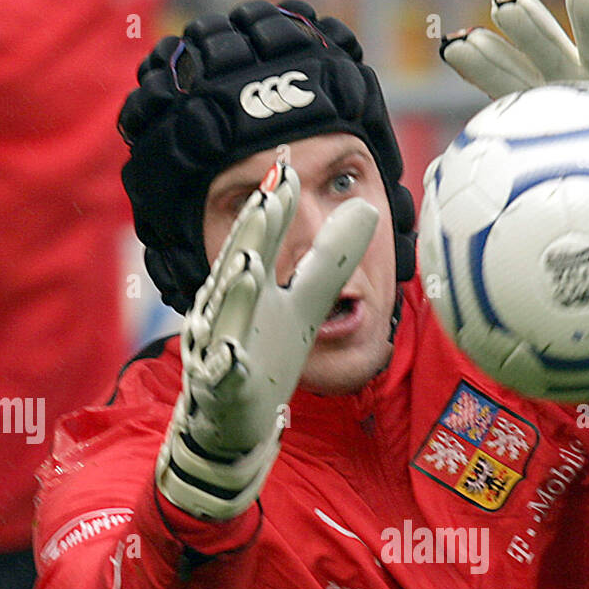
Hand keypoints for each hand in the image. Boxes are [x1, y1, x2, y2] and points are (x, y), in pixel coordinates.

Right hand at [156, 160, 378, 519]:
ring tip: (249, 265)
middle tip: (265, 196)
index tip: (286, 166)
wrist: (233, 422)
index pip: (262, 239)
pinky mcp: (222, 390)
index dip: (274, 206)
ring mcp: (221, 348)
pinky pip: (223, 376)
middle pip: (239, 266)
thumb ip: (329, 260)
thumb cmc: (264, 355)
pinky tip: (235, 355)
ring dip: (236, 291)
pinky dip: (228, 366)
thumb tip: (367, 206)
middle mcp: (228, 309)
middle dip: (251, 234)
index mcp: (248, 284)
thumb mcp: (302, 305)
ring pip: (226, 317)